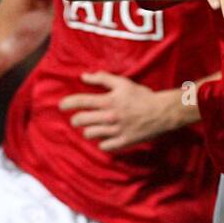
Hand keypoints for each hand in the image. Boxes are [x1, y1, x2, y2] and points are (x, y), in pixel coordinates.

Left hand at [58, 72, 185, 150]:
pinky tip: (105, 137)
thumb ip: (102, 78)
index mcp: (108, 101)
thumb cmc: (142, 96)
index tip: (61, 105)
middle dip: (76, 119)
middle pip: (81, 120)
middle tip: (78, 118)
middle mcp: (109, 116)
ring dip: (88, 130)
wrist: (162, 112)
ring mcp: (116, 130)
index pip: (81, 102)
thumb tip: (84, 76)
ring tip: (93, 127)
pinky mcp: (123, 142)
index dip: (67, 103)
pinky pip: (104, 146)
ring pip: (90, 134)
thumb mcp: (123, 83)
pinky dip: (102, 142)